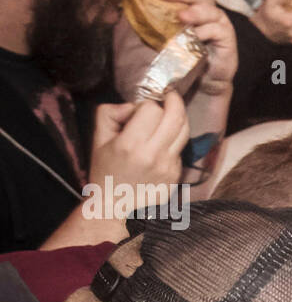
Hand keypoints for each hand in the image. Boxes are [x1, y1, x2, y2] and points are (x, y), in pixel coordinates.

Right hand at [90, 92, 188, 210]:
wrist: (114, 205)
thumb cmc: (104, 169)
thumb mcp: (98, 137)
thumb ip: (111, 113)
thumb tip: (134, 106)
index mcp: (131, 145)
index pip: (152, 110)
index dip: (147, 105)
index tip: (140, 110)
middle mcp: (153, 156)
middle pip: (176, 116)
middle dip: (174, 101)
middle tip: (170, 96)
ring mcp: (169, 167)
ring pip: (185, 131)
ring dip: (179, 118)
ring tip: (171, 113)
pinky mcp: (176, 176)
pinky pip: (181, 149)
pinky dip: (174, 140)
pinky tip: (163, 142)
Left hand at [150, 0, 237, 97]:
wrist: (202, 83)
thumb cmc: (182, 59)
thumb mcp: (164, 39)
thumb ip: (151, 25)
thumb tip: (125, 11)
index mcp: (190, 7)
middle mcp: (205, 11)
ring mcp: (219, 23)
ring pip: (209, 10)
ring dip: (195, 12)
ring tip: (182, 16)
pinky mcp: (228, 38)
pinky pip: (218, 30)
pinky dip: (206, 32)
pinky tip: (196, 36)